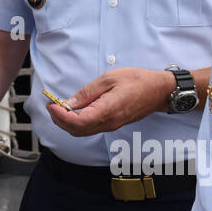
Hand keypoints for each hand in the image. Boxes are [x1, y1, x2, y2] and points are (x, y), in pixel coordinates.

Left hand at [46, 68, 173, 137]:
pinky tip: (74, 110)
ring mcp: (111, 126)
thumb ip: (87, 93)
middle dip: (60, 120)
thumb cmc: (137, 81)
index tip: (52, 104)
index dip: (61, 116)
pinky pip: (91, 128)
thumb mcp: (109, 79)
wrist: (159, 90)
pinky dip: (77, 122)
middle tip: (52, 105)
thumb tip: (69, 103)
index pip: (77, 122)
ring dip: (67, 122)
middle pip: (77, 130)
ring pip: (83, 132)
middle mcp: (108, 123)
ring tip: (60, 107)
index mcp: (107, 111)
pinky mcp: (113, 124)